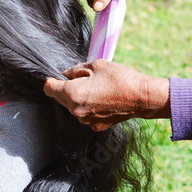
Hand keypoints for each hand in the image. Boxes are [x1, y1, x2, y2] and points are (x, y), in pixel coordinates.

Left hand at [43, 60, 170, 130]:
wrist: (142, 98)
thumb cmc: (120, 78)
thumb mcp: (97, 65)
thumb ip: (76, 69)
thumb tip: (66, 74)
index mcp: (73, 94)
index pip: (49, 89)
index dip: (51, 80)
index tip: (57, 76)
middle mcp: (76, 110)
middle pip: (60, 98)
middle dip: (67, 88)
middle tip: (85, 79)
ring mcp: (86, 120)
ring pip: (73, 107)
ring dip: (78, 98)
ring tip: (97, 88)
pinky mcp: (96, 126)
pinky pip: (85, 115)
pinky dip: (89, 107)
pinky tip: (103, 99)